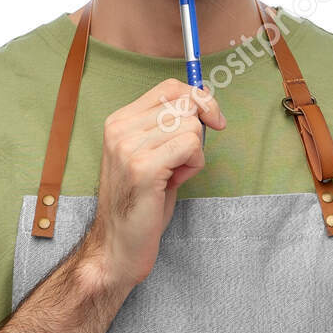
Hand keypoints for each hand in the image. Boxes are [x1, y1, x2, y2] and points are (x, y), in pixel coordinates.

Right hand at [82, 77, 224, 287]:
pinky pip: (190, 146)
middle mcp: (120, 129)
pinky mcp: (143, 168)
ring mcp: (129, 147)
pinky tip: (175, 182)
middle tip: (182, 162)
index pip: (169, 88)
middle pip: (184, 104)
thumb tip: (204, 104)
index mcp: (120, 121)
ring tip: (174, 176)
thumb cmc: (142, 202)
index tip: (213, 120)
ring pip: (191, 126)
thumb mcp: (151, 154)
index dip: (199, 99)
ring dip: (194, 154)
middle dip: (198, 132)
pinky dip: (193, 165)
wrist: (118, 245)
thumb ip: (168, 127)